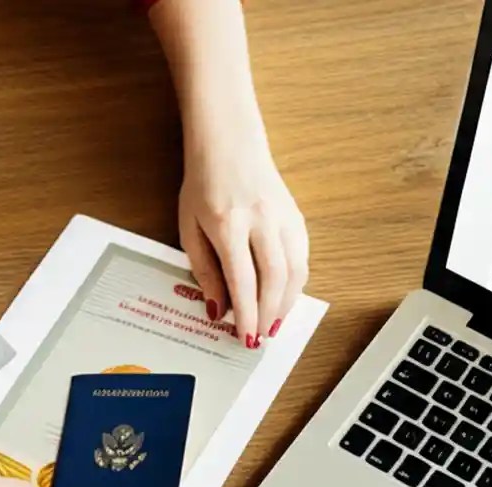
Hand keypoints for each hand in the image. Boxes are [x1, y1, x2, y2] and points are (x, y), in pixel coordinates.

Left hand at [179, 133, 308, 349]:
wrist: (229, 143)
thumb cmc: (204, 184)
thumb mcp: (189, 226)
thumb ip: (204, 269)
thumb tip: (217, 308)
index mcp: (228, 223)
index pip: (242, 280)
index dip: (246, 314)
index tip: (245, 338)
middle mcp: (260, 220)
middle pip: (274, 278)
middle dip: (268, 314)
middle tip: (261, 338)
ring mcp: (283, 216)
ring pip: (295, 270)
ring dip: (286, 303)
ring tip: (273, 323)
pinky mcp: (296, 216)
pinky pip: (302, 257)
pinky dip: (296, 283)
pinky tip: (285, 297)